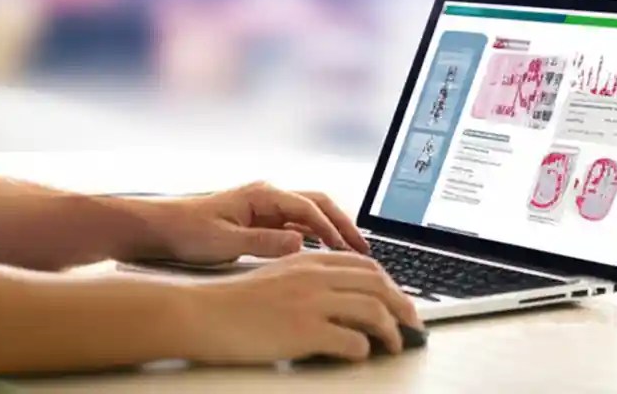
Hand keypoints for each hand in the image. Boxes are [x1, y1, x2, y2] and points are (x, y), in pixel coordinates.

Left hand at [142, 181, 368, 264]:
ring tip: (352, 254)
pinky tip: (324, 254)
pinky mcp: (259, 219)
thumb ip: (264, 242)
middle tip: (364, 251)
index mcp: (261, 195)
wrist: (159, 228)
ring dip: (332, 230)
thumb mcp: (224, 241)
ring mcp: (264, 206)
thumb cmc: (186, 232)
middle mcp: (266, 195)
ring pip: (309, 213)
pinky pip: (296, 223)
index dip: (333, 230)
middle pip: (317, 204)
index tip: (350, 251)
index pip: (308, 208)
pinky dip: (315, 235)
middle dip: (343, 225)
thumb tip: (300, 241)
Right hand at [182, 251, 422, 362]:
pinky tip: (359, 355)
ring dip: (392, 332)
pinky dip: (363, 351)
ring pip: (374, 311)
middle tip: (412, 325)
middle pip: (378, 284)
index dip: (390, 284)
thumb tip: (340, 300)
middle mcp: (314, 276)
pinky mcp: (304, 331)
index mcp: (308, 260)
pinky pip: (352, 341)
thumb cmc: (233, 302)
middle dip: (403, 306)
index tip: (398, 301)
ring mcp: (311, 302)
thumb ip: (309, 281)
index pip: (365, 265)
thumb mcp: (276, 277)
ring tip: (394, 346)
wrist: (203, 313)